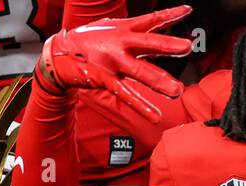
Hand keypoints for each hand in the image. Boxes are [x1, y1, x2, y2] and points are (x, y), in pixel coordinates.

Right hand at [38, 6, 192, 121]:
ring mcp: (113, 63)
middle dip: (169, 46)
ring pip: (141, 72)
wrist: (58, 55)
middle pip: (149, 44)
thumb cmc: (88, 41)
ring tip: (177, 91)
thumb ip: (133, 31)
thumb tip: (156, 29)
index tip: (187, 10)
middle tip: (187, 48)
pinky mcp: (105, 80)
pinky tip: (154, 116)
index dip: (169, 14)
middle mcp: (120, 44)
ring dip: (160, 82)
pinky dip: (141, 106)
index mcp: (123, 28)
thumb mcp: (110, 28)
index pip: (151, 20)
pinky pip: (126, 94)